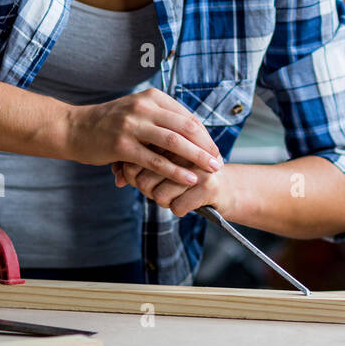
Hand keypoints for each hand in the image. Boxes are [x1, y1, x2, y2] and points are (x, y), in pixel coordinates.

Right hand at [66, 88, 221, 184]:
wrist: (73, 128)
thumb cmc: (109, 123)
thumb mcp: (137, 112)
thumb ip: (162, 120)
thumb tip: (192, 135)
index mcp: (152, 97)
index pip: (187, 117)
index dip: (205, 135)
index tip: (215, 150)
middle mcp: (144, 107)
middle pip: (186, 127)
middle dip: (206, 146)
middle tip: (219, 161)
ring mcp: (132, 125)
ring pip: (174, 142)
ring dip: (196, 157)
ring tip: (211, 169)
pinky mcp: (122, 145)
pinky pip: (155, 160)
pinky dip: (175, 170)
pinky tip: (188, 179)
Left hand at [112, 150, 236, 218]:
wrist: (227, 187)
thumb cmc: (188, 174)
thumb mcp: (166, 164)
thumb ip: (140, 166)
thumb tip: (117, 181)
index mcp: (173, 136)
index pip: (138, 157)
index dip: (132, 174)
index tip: (138, 179)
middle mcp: (186, 148)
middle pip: (145, 179)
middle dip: (146, 190)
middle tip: (155, 190)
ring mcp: (199, 167)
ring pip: (159, 195)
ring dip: (163, 201)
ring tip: (173, 195)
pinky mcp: (209, 186)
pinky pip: (176, 207)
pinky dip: (178, 209)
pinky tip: (187, 201)